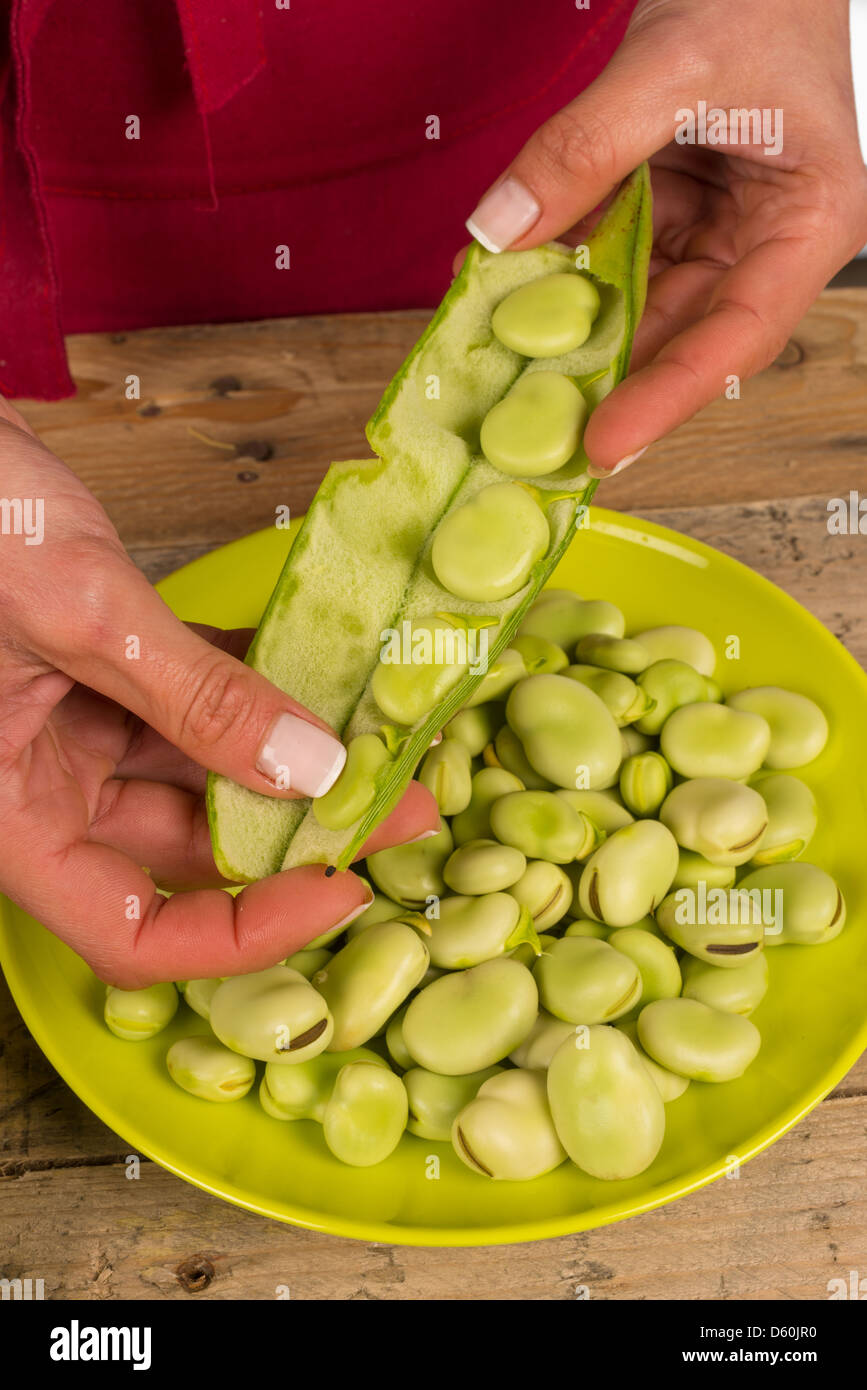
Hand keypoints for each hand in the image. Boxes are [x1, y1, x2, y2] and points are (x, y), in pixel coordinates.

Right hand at [0, 402, 436, 986]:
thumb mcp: (86, 615)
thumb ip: (199, 699)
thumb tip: (311, 769)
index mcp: (11, 816)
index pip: (135, 933)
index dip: (244, 933)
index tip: (341, 888)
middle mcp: (42, 788)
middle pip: (185, 854)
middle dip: (296, 834)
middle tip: (398, 801)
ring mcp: (71, 728)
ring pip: (200, 775)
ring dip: (288, 757)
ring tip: (381, 735)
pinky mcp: (100, 668)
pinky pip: (194, 699)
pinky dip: (255, 688)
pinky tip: (321, 674)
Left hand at [464, 0, 866, 473]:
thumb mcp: (671, 64)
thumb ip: (583, 147)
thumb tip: (499, 232)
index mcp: (809, 221)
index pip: (738, 336)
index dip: (668, 396)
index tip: (605, 442)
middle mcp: (765, 241)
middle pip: (682, 337)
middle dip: (606, 381)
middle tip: (534, 434)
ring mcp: (716, 231)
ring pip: (638, 305)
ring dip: (572, 332)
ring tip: (508, 371)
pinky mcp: (672, 213)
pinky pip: (611, 258)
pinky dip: (562, 273)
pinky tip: (510, 291)